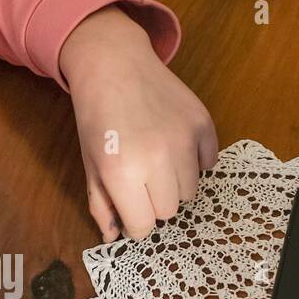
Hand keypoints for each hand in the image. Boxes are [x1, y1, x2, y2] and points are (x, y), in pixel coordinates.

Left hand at [60, 6, 217, 241]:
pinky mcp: (203, 124)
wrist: (113, 62)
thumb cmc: (96, 116)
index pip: (143, 226)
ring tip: (159, 159)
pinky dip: (196, 161)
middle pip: (169, 211)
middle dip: (154, 201)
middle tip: (142, 178)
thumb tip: (115, 236)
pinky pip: (208, 164)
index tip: (131, 207)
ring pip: (190, 192)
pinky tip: (176, 142)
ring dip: (175, 183)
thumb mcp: (90, 161)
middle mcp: (157, 159)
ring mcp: (184, 140)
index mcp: (122, 172)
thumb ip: (101, 203)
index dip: (135, 221)